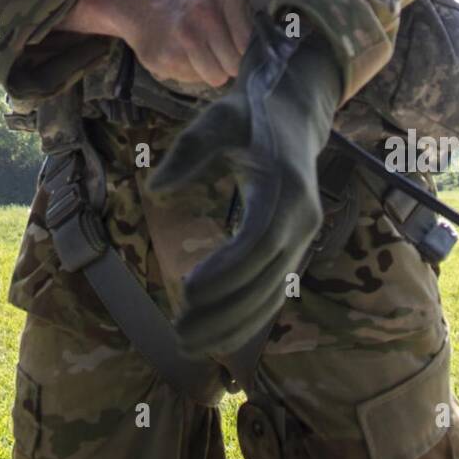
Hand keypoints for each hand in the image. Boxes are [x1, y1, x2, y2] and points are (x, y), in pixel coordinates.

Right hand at [59, 0, 253, 88]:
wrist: (140, 3)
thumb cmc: (189, 6)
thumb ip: (243, 25)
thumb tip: (267, 61)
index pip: (249, 44)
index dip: (243, 52)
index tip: (233, 47)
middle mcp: (204, 12)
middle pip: (234, 64)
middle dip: (226, 64)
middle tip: (213, 51)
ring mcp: (183, 36)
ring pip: (216, 77)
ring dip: (208, 71)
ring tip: (196, 52)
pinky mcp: (165, 57)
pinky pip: (192, 79)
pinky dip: (187, 71)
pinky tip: (177, 53)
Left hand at [146, 15, 342, 357]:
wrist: (295, 113)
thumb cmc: (248, 115)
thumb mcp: (215, 119)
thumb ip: (187, 152)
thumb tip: (155, 188)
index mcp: (283, 186)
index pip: (257, 240)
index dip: (226, 271)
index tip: (187, 291)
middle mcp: (301, 218)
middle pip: (266, 278)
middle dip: (223, 312)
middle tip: (178, 333)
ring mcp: (303, 236)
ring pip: (272, 294)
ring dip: (233, 325)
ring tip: (189, 345)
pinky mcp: (296, 246)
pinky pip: (275, 290)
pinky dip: (248, 317)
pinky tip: (216, 336)